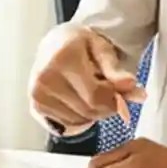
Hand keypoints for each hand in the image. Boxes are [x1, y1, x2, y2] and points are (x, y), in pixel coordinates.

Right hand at [30, 27, 144, 132]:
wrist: (54, 44)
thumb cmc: (80, 44)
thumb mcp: (101, 48)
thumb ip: (115, 69)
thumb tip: (130, 85)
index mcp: (62, 59)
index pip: (95, 95)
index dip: (115, 99)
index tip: (124, 91)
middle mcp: (45, 78)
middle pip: (88, 110)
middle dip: (107, 106)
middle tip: (111, 90)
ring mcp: (38, 94)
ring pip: (80, 120)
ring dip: (95, 112)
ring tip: (93, 90)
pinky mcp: (36, 106)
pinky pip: (69, 123)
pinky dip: (82, 116)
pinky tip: (81, 98)